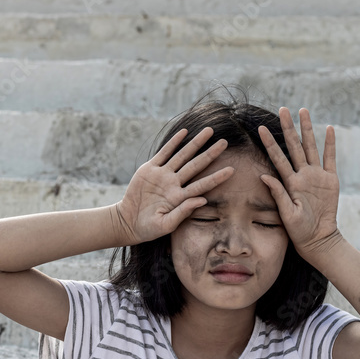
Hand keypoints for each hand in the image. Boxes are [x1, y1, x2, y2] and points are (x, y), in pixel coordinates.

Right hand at [114, 127, 234, 245]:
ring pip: (182, 155)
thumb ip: (182, 212)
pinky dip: (174, 142)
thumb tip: (202, 200)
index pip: (202, 185)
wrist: (127, 221)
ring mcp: (163, 175)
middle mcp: (174, 184)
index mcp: (180, 198)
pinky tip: (184, 132)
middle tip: (225, 142)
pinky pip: (164, 153)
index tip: (232, 170)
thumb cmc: (148, 228)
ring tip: (209, 131)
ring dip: (195, 143)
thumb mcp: (165, 225)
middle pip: (196, 165)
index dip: (217, 177)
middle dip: (210, 154)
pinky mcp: (150, 169)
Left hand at [258, 107, 342, 258]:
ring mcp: (317, 175)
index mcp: (289, 182)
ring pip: (311, 147)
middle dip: (288, 127)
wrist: (318, 238)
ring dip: (307, 129)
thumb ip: (277, 193)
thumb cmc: (299, 230)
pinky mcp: (331, 179)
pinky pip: (330, 158)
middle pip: (294, 146)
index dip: (269, 143)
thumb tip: (263, 177)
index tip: (260, 128)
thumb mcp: (285, 213)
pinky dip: (330, 144)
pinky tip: (329, 129)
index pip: (277, 158)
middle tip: (283, 109)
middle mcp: (302, 175)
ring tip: (303, 111)